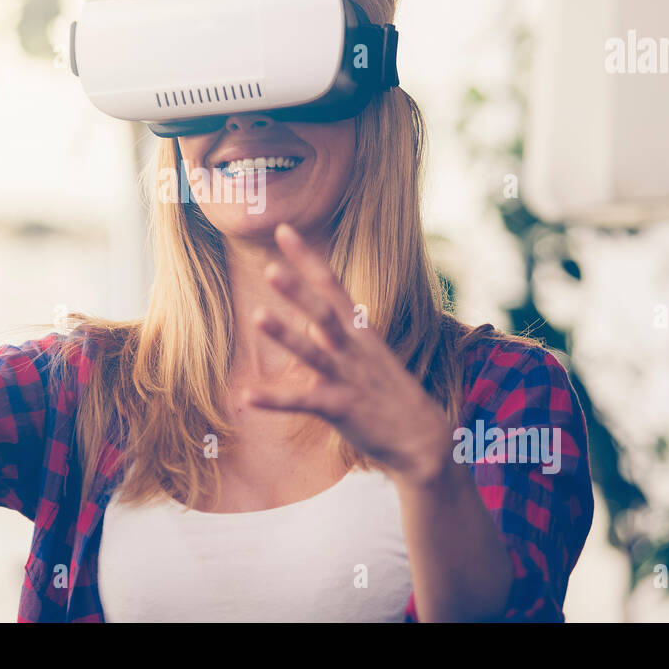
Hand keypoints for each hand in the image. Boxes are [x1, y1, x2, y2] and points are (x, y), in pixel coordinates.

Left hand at [244, 223, 452, 486]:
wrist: (423, 438)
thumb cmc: (390, 392)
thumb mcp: (368, 354)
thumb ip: (338, 333)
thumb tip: (311, 317)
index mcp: (360, 330)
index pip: (331, 284)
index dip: (306, 258)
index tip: (283, 230)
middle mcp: (354, 349)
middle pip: (324, 313)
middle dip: (297, 291)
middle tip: (269, 268)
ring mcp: (348, 378)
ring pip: (314, 352)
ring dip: (286, 335)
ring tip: (257, 317)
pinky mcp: (340, 408)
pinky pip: (302, 402)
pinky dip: (274, 400)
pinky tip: (246, 397)